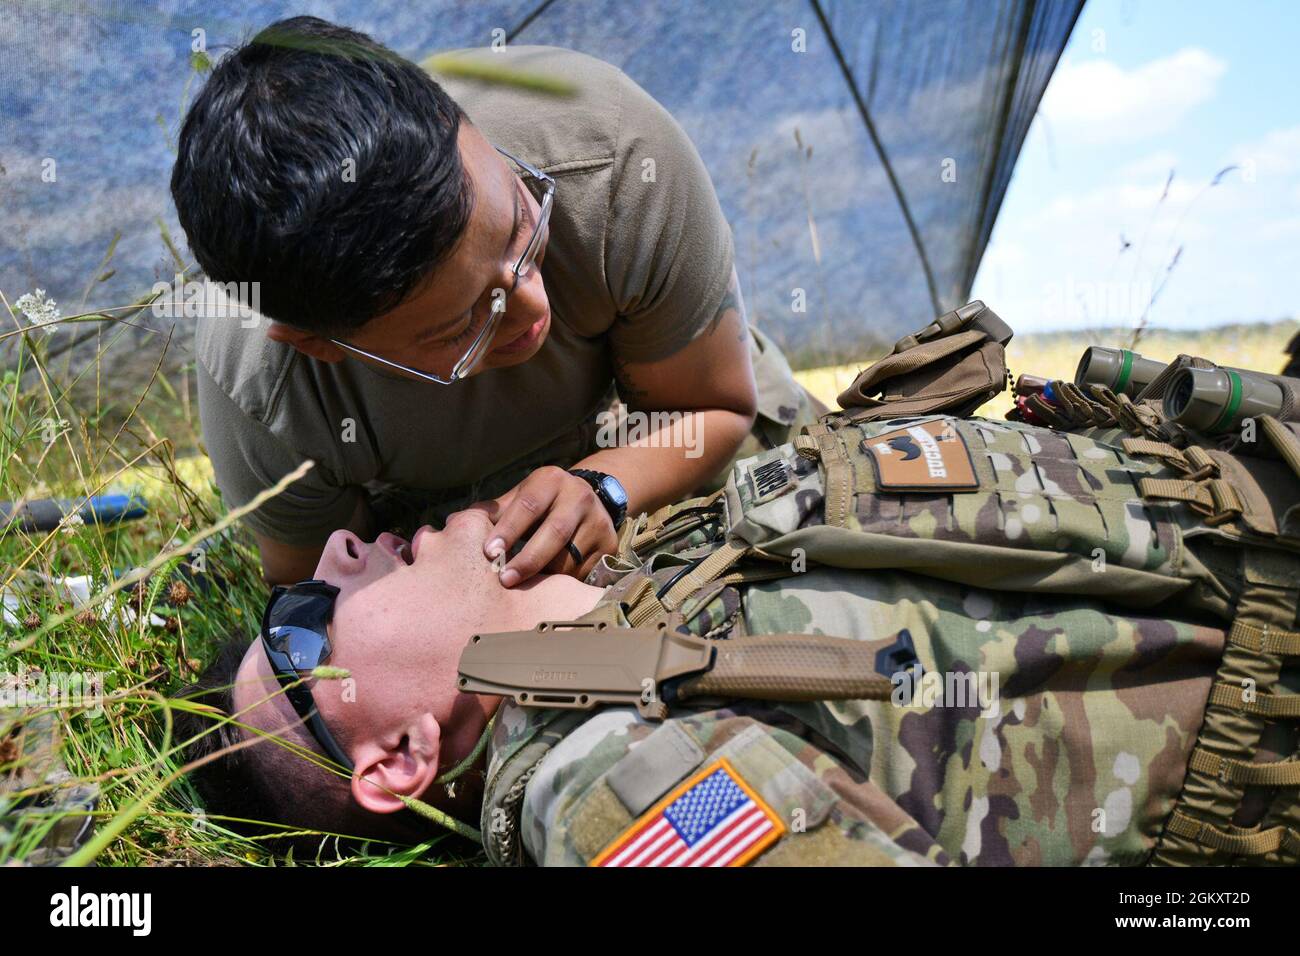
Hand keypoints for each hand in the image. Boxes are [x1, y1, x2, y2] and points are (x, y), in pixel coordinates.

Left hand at [481, 466, 618, 586]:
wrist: (591, 497)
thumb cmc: (541, 502)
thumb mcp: (521, 497)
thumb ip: (493, 512)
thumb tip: (454, 523)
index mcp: (550, 481)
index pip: (527, 506)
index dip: (508, 530)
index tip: (490, 552)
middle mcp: (578, 497)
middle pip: (554, 532)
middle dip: (528, 559)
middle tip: (506, 580)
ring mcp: (598, 521)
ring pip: (570, 556)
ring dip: (545, 576)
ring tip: (526, 589)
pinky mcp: (609, 544)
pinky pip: (583, 571)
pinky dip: (563, 584)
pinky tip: (549, 590)